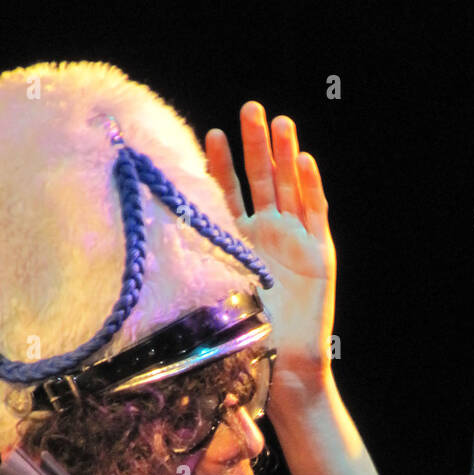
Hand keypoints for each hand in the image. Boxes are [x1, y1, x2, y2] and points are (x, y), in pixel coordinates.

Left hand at [205, 103, 333, 380]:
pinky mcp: (320, 253)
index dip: (220, 164)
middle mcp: (268, 236)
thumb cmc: (243, 337)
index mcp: (239, 244)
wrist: (282, 366)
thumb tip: (152, 229)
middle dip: (256, 144)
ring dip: (285, 155)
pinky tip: (304, 160)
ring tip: (279, 121)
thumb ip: (197, 258)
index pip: (228, 194)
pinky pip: (316, 213)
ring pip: (290, 188)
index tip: (208, 134)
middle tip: (249, 108)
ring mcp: (295, 241)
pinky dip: (311, 186)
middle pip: (262, 180)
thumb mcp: (211, 288)